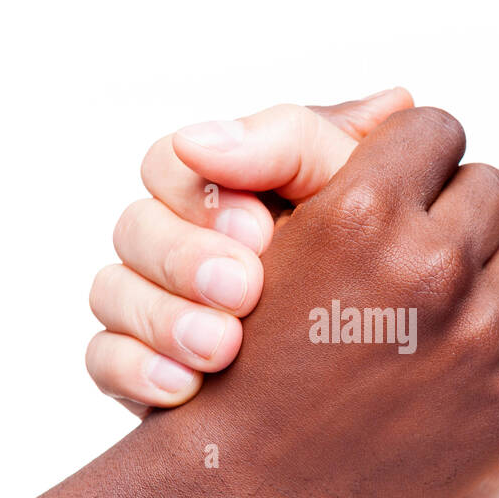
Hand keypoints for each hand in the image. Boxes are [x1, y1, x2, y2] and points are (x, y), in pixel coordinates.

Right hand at [88, 89, 413, 414]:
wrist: (371, 396)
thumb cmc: (371, 289)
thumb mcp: (365, 211)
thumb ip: (364, 159)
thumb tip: (396, 101)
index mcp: (224, 190)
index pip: (176, 162)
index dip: (206, 193)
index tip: (261, 232)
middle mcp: (180, 240)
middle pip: (136, 224)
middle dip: (186, 256)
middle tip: (243, 290)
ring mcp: (155, 306)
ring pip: (111, 290)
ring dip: (164, 317)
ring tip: (222, 349)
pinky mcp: (141, 368)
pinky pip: (102, 359)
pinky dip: (137, 370)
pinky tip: (184, 388)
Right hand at [133, 107, 498, 497]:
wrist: (246, 492)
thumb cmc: (241, 359)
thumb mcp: (262, 240)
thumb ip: (322, 153)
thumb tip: (406, 95)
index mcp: (362, 212)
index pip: (434, 129)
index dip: (412, 157)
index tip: (397, 188)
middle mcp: (430, 267)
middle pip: (491, 186)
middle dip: (453, 209)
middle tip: (417, 248)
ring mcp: (480, 335)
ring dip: (489, 266)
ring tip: (439, 301)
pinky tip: (465, 347)